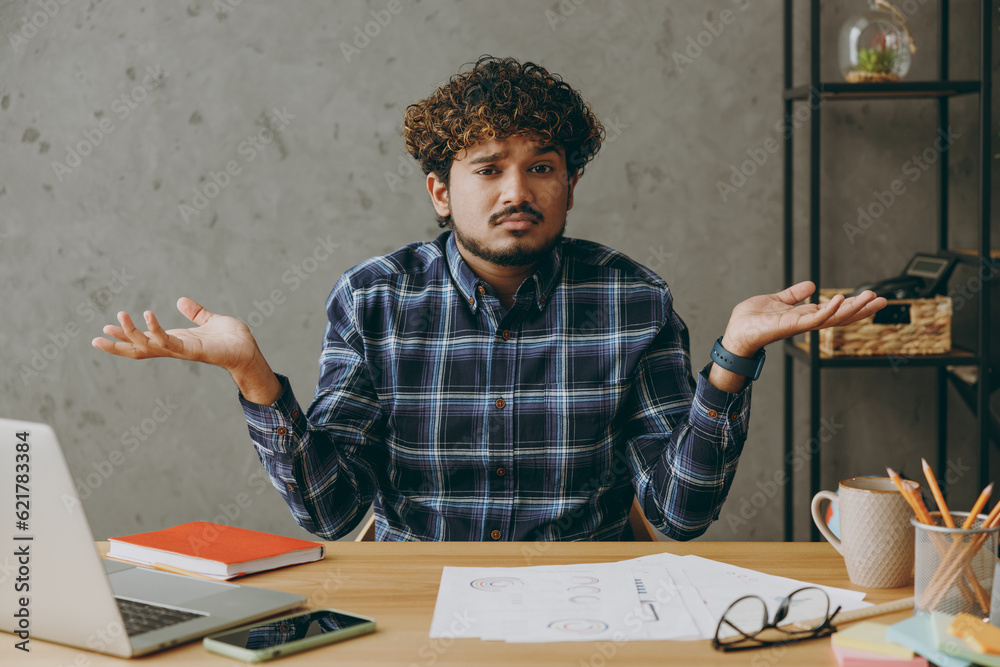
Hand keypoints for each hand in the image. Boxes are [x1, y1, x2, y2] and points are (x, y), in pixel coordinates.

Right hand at [91, 297, 259, 372]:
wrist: (249, 351)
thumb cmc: (231, 339)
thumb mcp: (210, 321)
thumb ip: (196, 313)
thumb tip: (181, 301)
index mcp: (176, 341)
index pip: (144, 340)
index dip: (125, 336)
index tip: (105, 330)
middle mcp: (175, 348)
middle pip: (139, 349)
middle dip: (117, 346)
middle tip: (95, 339)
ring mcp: (182, 350)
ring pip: (149, 346)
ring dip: (131, 334)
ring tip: (119, 317)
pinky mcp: (193, 350)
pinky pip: (169, 342)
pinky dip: (156, 330)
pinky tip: (147, 316)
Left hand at [721, 281, 886, 356]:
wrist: (735, 332)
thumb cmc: (751, 320)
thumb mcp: (776, 300)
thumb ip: (793, 294)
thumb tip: (811, 285)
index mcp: (804, 315)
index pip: (834, 310)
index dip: (854, 305)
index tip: (872, 297)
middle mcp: (806, 322)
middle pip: (841, 316)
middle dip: (862, 309)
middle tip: (882, 300)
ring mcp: (800, 325)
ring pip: (833, 318)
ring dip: (852, 308)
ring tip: (870, 298)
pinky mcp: (791, 326)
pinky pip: (815, 318)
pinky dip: (829, 309)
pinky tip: (840, 300)